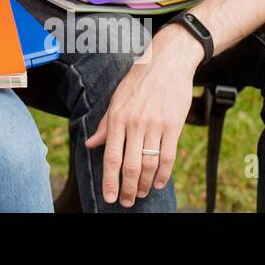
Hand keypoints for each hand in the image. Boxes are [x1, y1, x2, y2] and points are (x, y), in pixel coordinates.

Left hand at [85, 28, 200, 206]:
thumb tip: (90, 145)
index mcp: (117, 118)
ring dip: (144, 184)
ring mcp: (155, 125)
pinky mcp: (173, 126)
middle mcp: (134, 123)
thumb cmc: (138, 81)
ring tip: (140, 194)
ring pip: (149, 164)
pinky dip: (163, 174)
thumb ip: (105, 125)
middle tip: (125, 202)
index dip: (109, 180)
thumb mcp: (115, 100)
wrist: (166, 62)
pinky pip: (168, 156)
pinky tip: (158, 183)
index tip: (108, 197)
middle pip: (129, 165)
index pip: (111, 156)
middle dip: (126, 188)